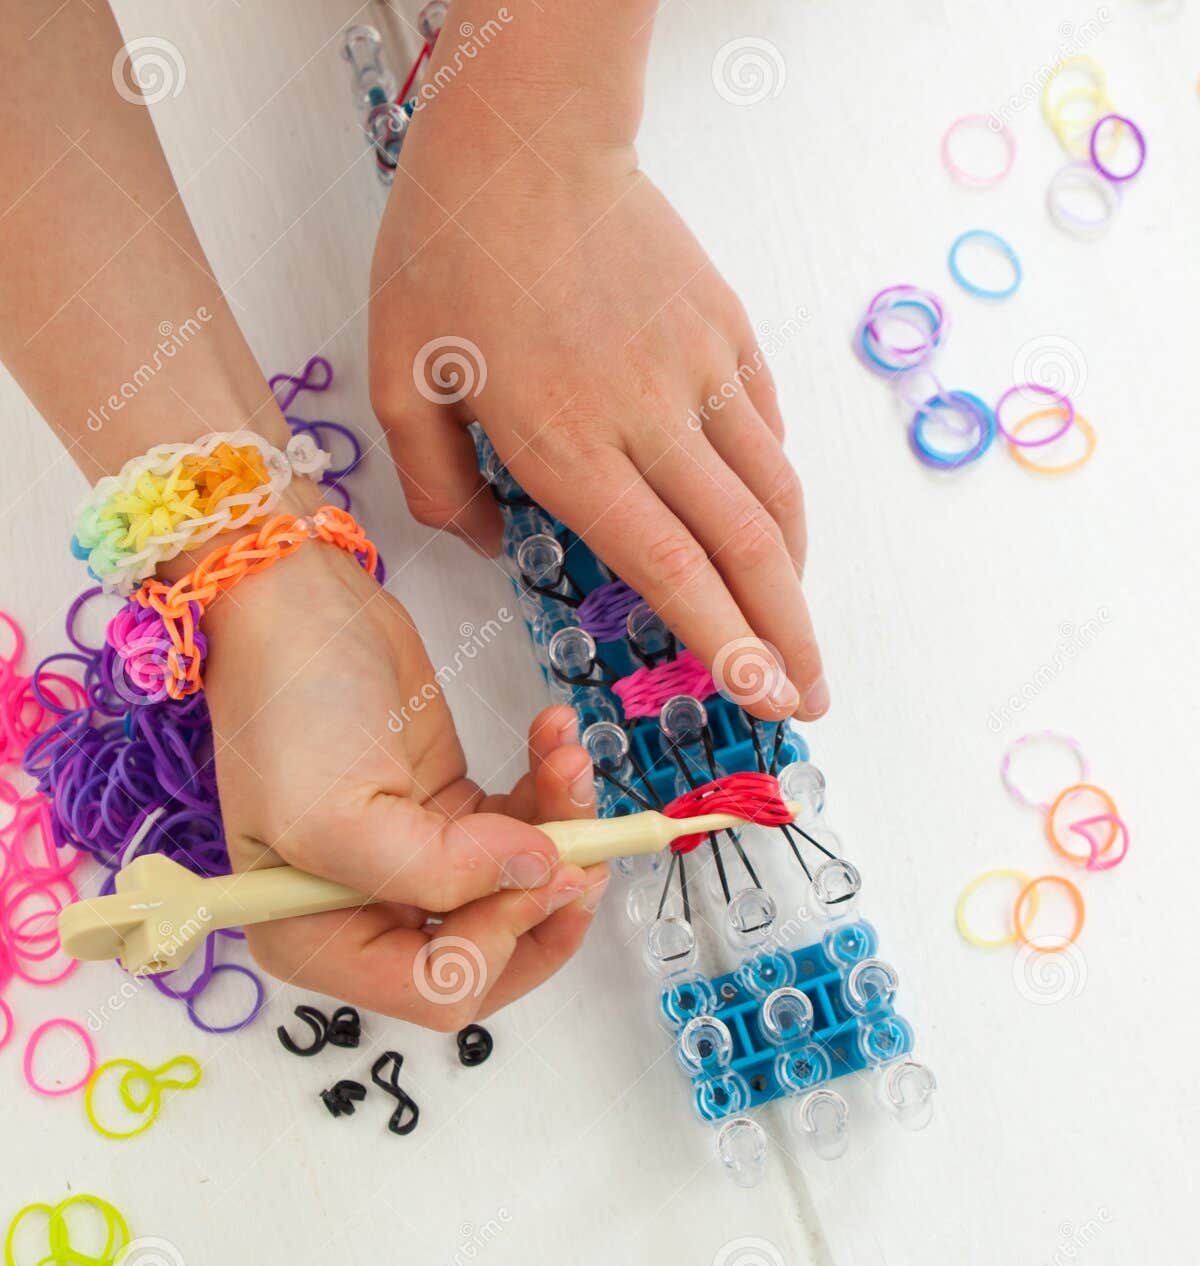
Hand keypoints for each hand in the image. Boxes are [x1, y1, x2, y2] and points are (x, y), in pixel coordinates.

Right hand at [202, 544, 607, 1027]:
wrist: (291, 598)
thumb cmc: (289, 705)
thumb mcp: (339, 811)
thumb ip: (438, 872)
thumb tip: (538, 877)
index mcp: (316, 939)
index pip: (436, 990)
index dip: (501, 942)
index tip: (542, 870)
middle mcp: (366, 918)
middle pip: (493, 952)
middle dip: (547, 898)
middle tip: (589, 843)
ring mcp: (415, 868)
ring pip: (523, 888)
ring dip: (565, 829)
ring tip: (568, 757)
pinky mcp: (452, 817)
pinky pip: (525, 829)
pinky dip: (553, 789)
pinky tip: (554, 736)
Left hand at [370, 105, 826, 722]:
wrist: (525, 132)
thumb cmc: (452, 250)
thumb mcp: (401, 381)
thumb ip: (439, 488)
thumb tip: (491, 545)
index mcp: (568, 444)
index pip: (671, 569)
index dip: (727, 646)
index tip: (766, 700)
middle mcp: (649, 417)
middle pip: (745, 550)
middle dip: (787, 639)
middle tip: (810, 699)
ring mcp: (700, 371)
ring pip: (773, 494)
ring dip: (794, 577)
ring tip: (796, 630)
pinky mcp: (725, 332)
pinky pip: (766, 431)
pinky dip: (775, 494)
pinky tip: (768, 530)